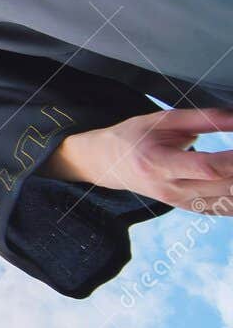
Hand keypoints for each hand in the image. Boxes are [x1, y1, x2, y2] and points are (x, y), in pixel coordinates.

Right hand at [40, 108, 232, 211]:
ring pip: (229, 201)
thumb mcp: (162, 119)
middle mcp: (169, 189)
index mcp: (158, 163)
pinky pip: (224, 209)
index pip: (208, 167)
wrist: (108, 163)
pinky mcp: (188, 207)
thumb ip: (204, 118)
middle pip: (224, 185)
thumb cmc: (134, 136)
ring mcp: (179, 202)